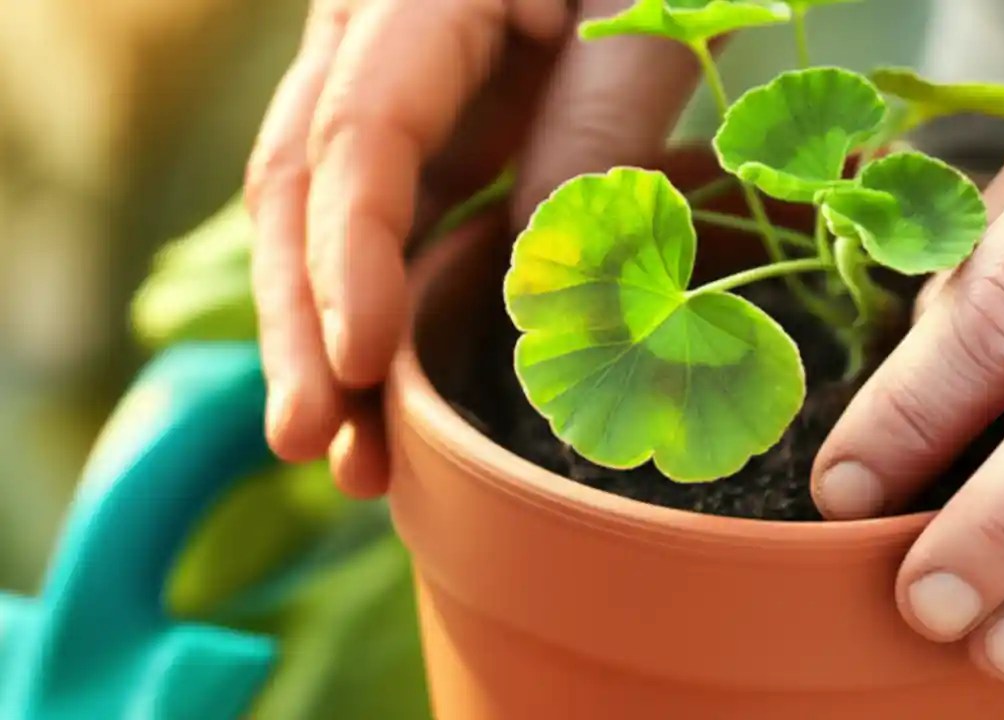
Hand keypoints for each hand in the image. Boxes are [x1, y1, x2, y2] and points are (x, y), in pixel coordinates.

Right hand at [245, 0, 699, 495]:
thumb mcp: (647, 18)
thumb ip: (596, 126)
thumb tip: (537, 291)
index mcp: (415, 1)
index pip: (356, 136)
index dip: (348, 255)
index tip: (359, 363)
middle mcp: (373, 52)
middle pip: (300, 193)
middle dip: (301, 325)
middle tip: (311, 441)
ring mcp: (394, 103)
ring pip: (324, 232)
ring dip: (330, 347)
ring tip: (354, 464)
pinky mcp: (428, 147)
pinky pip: (382, 241)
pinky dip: (384, 325)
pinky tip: (391, 407)